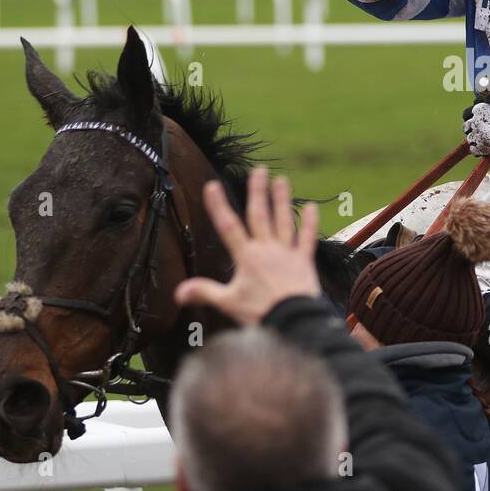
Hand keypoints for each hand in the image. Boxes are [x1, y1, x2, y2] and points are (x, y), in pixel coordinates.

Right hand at [175, 168, 320, 325]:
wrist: (293, 320)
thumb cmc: (260, 312)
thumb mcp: (228, 303)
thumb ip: (204, 292)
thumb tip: (178, 292)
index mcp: (246, 257)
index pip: (228, 226)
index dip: (218, 206)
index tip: (211, 185)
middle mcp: (266, 249)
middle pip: (260, 216)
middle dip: (257, 192)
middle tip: (259, 170)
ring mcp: (287, 253)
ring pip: (284, 221)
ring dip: (282, 200)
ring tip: (281, 180)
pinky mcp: (304, 261)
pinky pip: (308, 239)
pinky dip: (310, 224)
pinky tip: (311, 207)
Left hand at [462, 90, 489, 155]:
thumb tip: (485, 99)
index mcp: (478, 110)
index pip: (467, 113)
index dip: (471, 116)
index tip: (476, 119)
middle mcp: (475, 122)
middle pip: (466, 126)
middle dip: (471, 127)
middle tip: (478, 129)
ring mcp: (478, 135)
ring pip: (469, 138)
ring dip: (474, 138)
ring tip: (482, 139)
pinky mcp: (482, 147)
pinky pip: (473, 150)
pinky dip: (476, 150)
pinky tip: (482, 148)